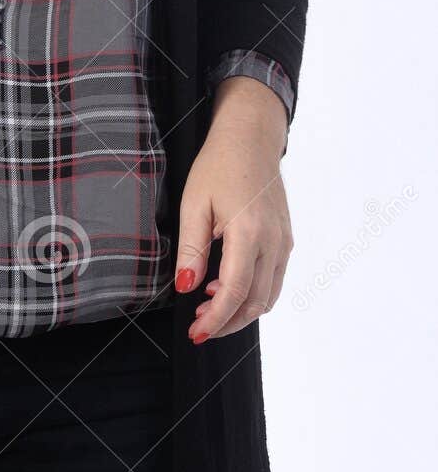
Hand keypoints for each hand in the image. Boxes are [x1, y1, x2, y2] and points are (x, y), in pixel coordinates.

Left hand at [173, 77, 292, 342]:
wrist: (251, 139)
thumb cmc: (218, 166)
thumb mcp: (194, 204)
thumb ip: (191, 248)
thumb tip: (185, 287)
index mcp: (249, 231)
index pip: (235, 291)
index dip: (216, 319)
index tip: (195, 333)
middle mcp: (274, 241)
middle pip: (255, 301)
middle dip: (226, 321)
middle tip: (198, 326)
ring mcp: (284, 242)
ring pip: (268, 295)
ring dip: (240, 310)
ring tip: (207, 308)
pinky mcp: (286, 240)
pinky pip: (273, 279)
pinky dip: (253, 293)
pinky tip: (225, 286)